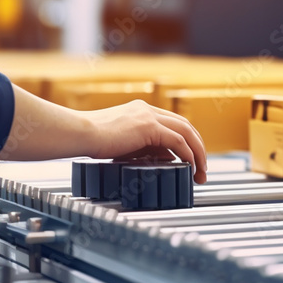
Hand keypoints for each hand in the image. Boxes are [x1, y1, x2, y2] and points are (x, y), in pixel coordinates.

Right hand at [78, 100, 207, 183]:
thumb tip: (168, 158)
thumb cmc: (93, 141)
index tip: (191, 158)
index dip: (186, 141)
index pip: (173, 123)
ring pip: (187, 131)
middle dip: (198, 147)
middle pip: (185, 125)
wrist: (80, 134)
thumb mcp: (124, 145)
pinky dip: (188, 154)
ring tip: (200, 172)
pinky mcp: (147, 126)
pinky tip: (190, 167)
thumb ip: (144, 149)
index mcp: (140, 111)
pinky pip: (178, 140)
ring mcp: (148, 116)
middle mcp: (147, 110)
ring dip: (198, 153)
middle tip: (202, 168)